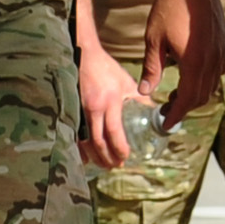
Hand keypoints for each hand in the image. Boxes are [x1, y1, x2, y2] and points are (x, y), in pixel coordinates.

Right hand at [72, 0, 138, 169]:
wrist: (82, 56)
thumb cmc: (106, 69)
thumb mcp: (126, 82)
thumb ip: (140, 99)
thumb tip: (154, 113)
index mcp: (108, 102)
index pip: (114, 131)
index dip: (120, 148)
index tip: (126, 157)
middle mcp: (92, 109)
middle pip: (98, 142)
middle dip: (108, 157)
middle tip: (116, 166)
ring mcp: (78, 111)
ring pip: (85, 141)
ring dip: (95, 156)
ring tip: (104, 165)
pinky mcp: (70, 110)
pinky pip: (74, 135)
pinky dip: (79, 149)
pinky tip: (85, 158)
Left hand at [141, 0, 224, 123]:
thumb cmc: (171, 7)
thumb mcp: (154, 39)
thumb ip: (152, 68)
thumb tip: (145, 91)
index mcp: (194, 63)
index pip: (187, 100)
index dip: (176, 115)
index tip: (164, 125)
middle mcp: (212, 61)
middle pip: (202, 96)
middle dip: (184, 107)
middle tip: (166, 109)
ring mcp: (221, 52)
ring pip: (212, 84)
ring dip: (196, 94)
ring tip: (177, 93)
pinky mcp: (224, 43)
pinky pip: (218, 70)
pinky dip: (206, 80)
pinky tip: (192, 73)